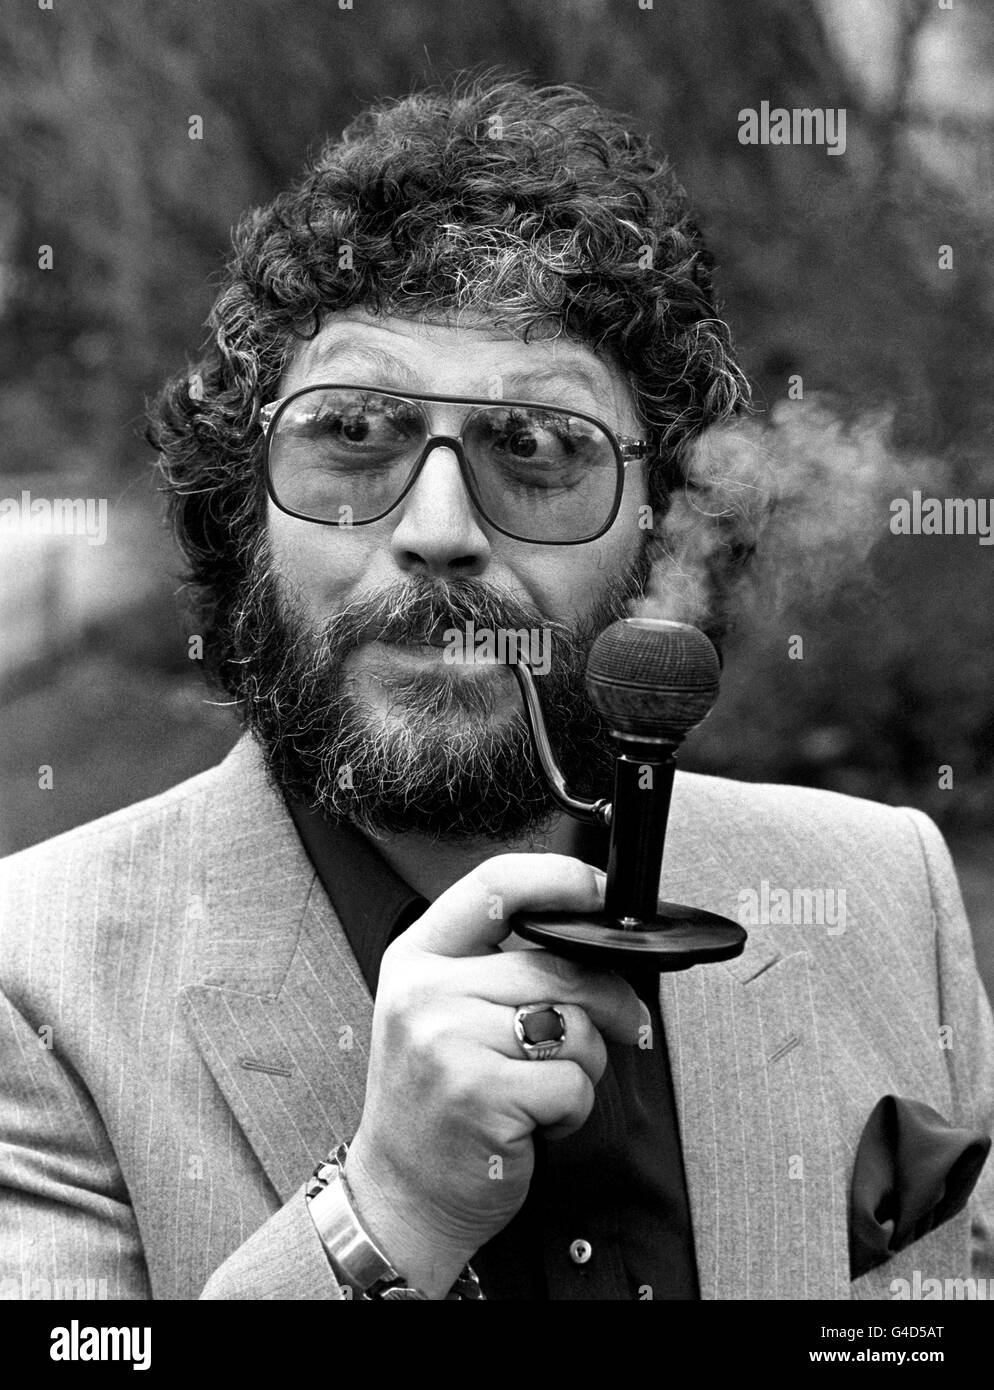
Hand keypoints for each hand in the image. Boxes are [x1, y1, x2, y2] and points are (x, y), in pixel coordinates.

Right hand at [344, 853, 643, 1297]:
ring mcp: (447, 1041)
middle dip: (609, 1000)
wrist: (401, 1195)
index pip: (494, 885)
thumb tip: (594, 937)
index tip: (602, 893)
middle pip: (556, 965)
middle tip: (620, 1027)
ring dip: (586, 1064)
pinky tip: (535, 1121)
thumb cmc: (436, 1101)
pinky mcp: (480, 1095)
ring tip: (544, 1086)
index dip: (560, 879)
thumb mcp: (444, 1012)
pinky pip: (571, 1082)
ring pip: (574, 1023)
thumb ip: (498, 966)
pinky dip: (573, 1109)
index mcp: (417, 957)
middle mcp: (425, 992)